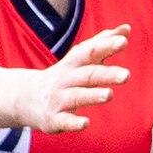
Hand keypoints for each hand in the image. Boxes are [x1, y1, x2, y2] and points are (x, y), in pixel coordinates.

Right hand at [14, 24, 133, 133]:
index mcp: (74, 63)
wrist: (26, 98)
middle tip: (127, 75)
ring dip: (93, 95)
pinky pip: (64, 121)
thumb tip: (126, 28)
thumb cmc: (64, 76)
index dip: (106, 46)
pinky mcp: (53, 118)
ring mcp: (58, 98)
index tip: (123, 41)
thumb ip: (102, 43)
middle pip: (88, 74)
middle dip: (107, 74)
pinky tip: (86, 123)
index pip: (91, 51)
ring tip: (109, 95)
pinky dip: (74, 123)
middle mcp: (66, 79)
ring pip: (77, 96)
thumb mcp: (79, 58)